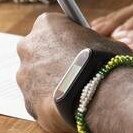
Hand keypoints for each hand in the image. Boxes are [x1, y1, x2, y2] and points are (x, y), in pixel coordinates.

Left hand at [15, 13, 132, 132]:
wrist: (102, 96)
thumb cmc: (108, 64)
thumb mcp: (105, 41)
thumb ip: (91, 42)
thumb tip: (94, 50)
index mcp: (46, 24)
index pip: (52, 27)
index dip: (66, 39)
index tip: (76, 48)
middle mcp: (28, 46)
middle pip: (39, 52)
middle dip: (53, 62)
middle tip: (74, 72)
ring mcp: (24, 76)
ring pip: (36, 80)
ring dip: (52, 85)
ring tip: (75, 95)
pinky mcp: (27, 102)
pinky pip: (39, 102)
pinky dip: (51, 106)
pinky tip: (70, 109)